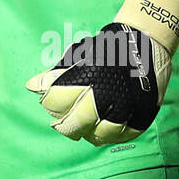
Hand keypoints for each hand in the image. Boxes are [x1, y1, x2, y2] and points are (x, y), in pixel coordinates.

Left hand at [25, 0, 178, 145]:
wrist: (146, 41)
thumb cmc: (107, 47)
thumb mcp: (79, 53)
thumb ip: (57, 72)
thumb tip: (32, 86)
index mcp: (88, 76)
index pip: (57, 100)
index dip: (48, 103)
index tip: (48, 102)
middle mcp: (107, 95)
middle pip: (76, 123)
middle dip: (64, 124)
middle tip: (60, 122)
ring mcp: (126, 108)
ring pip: (100, 135)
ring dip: (87, 132)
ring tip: (82, 125)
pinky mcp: (142, 115)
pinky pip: (124, 136)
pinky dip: (111, 136)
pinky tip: (101, 129)